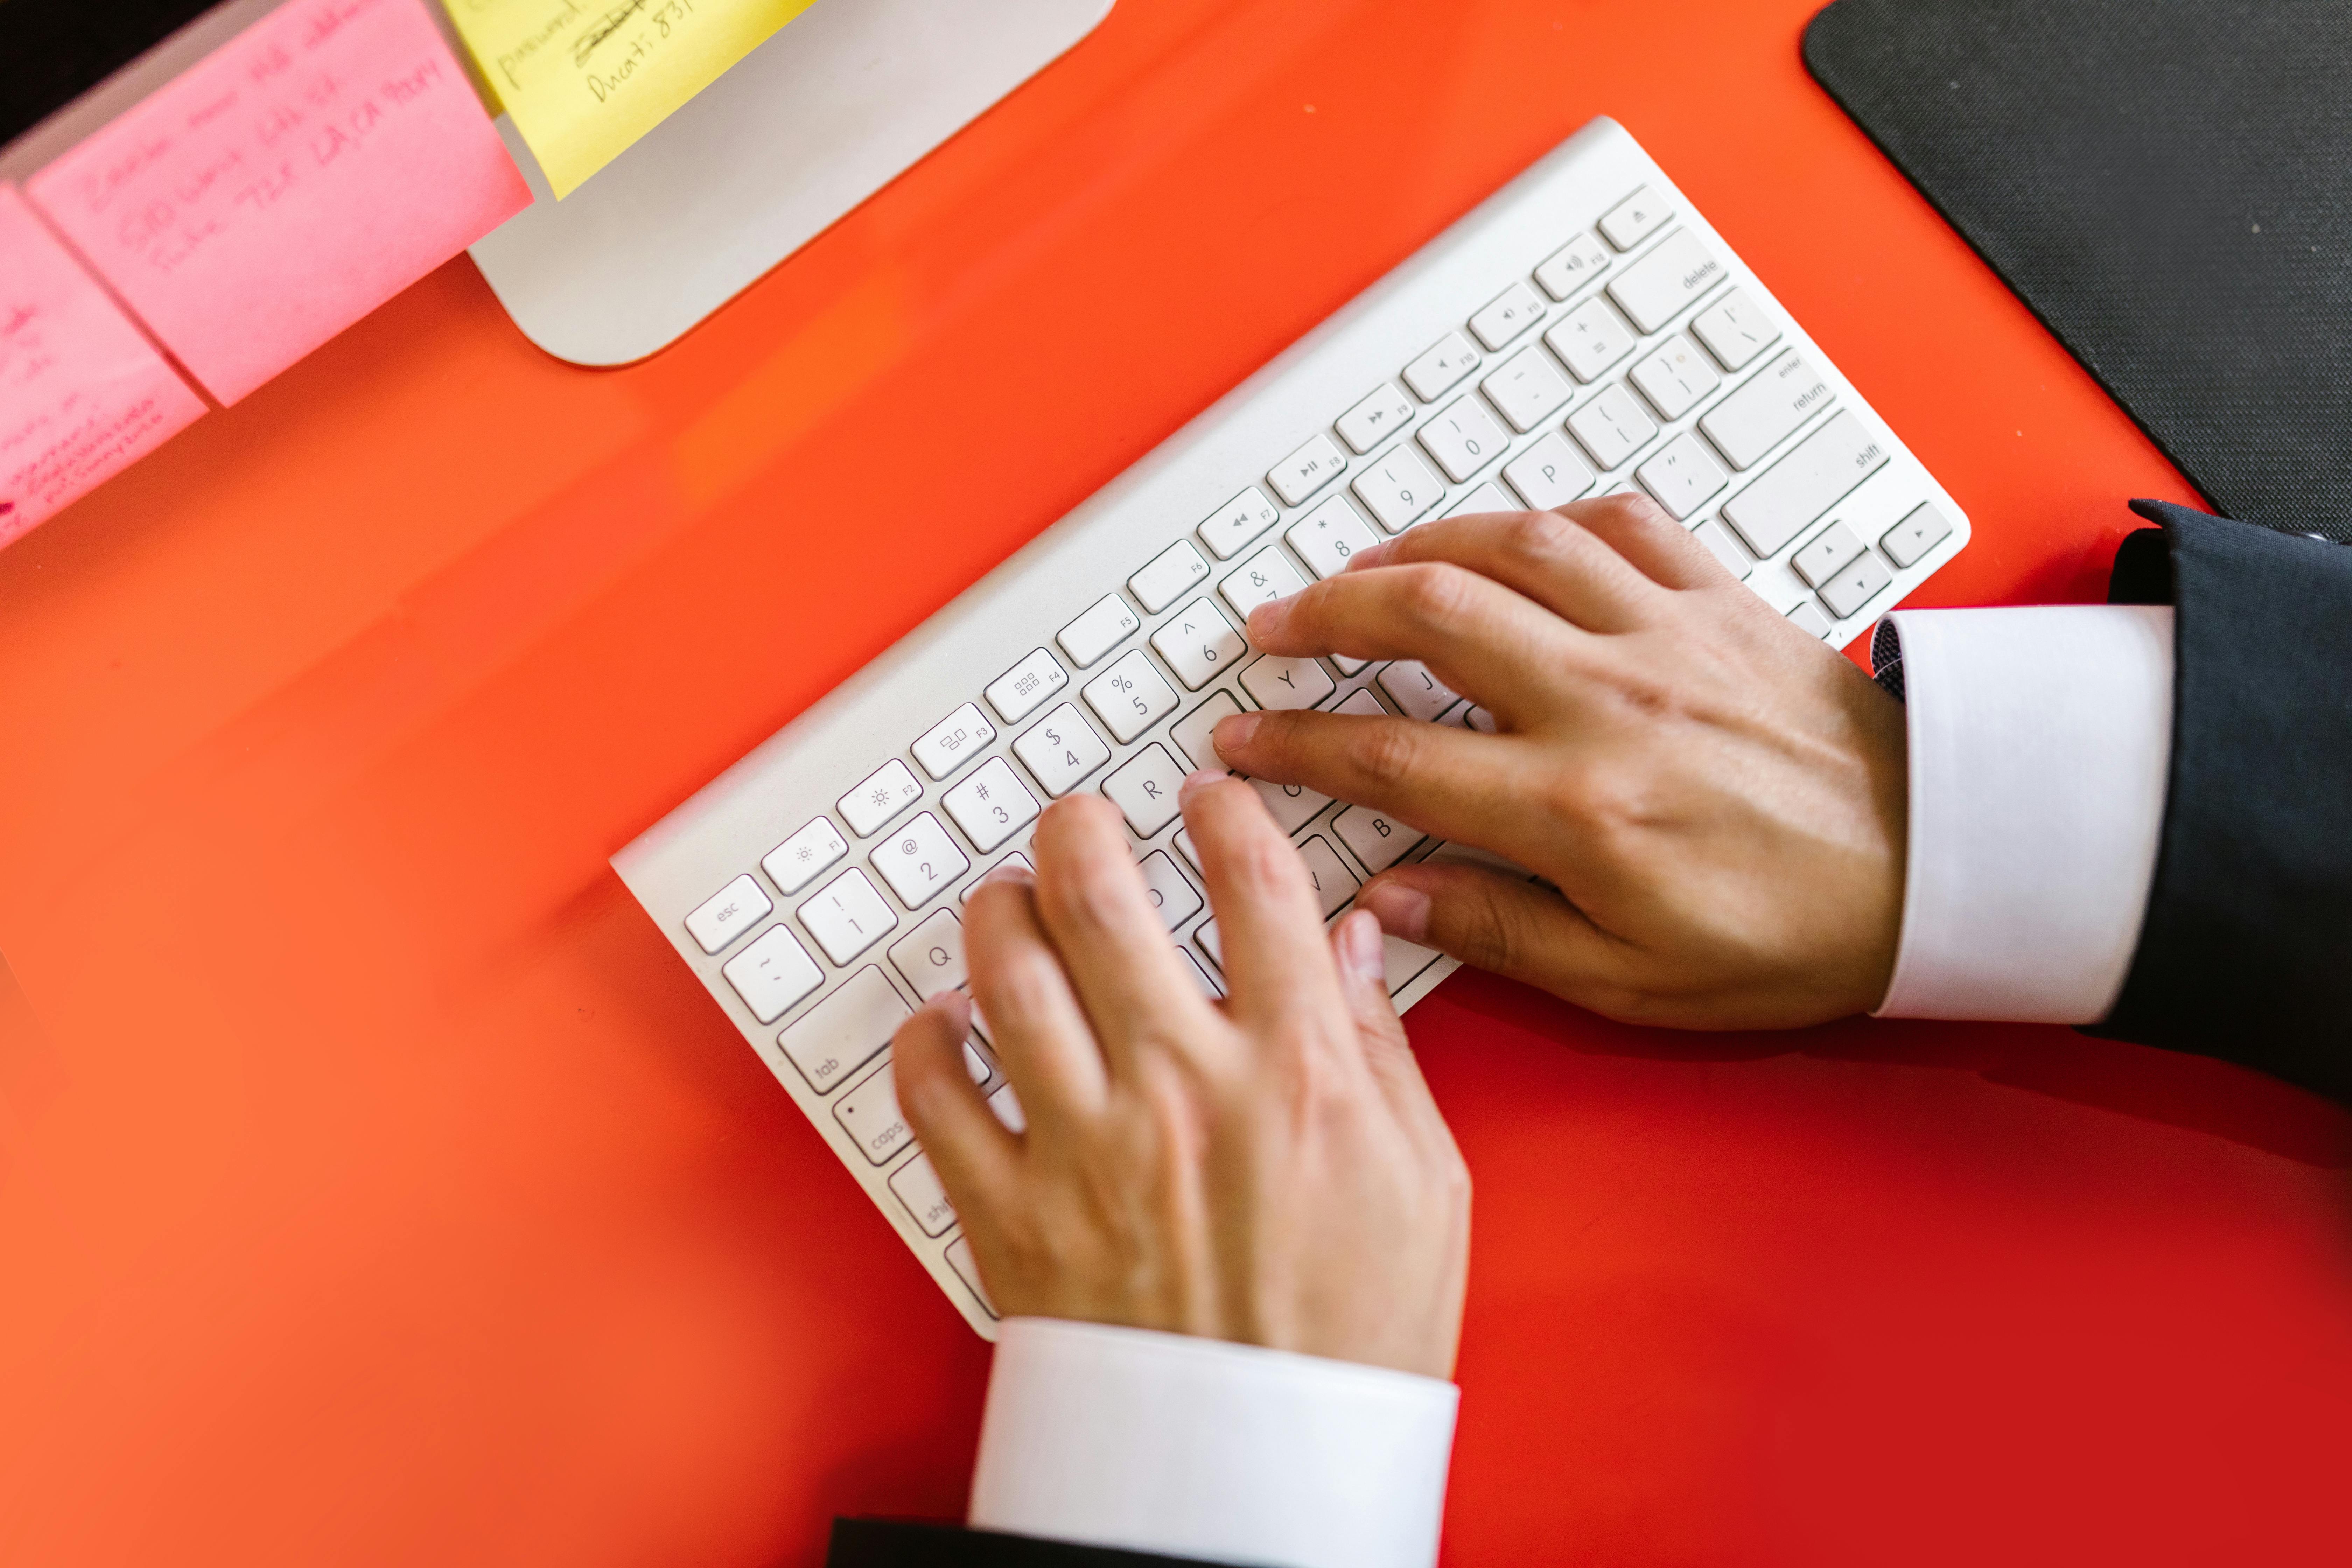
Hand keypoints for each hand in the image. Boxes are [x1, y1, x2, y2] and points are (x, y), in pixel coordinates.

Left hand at [891, 779, 1470, 1378]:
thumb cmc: (1349, 1335)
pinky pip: (933, 1097)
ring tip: (1012, 900)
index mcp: (1296, 1075)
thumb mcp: (1424, 1186)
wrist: (1260, 1472)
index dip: (1227, 814)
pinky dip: (926, 1040)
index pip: (1256, 887)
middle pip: (1102, 899)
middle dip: (1081, 830)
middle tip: (1079, 821)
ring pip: (1007, 975)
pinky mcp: (1010, 1213)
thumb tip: (1352, 945)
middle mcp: (1182, 1092)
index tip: (1210, 799)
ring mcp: (1085, 1149)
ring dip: (1000, 911)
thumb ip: (1382, 1052)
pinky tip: (946, 1019)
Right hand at [1210, 495, 1908, 1030]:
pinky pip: (1622, 522)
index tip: (1245, 741)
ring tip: (1362, 568)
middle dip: (1326, 614)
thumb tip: (1388, 900)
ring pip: (1510, 547)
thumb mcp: (1634, 981)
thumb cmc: (1797, 934)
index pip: (1390, 761)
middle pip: (1427, 618)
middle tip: (1273, 627)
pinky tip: (1513, 536)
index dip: (1296, 747)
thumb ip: (1500, 934)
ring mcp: (1667, 636)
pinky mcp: (1722, 602)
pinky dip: (1554, 518)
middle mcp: (1610, 702)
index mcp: (1579, 808)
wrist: (1941, 867)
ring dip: (1417, 546)